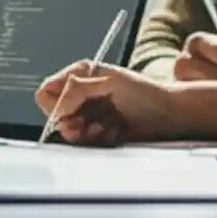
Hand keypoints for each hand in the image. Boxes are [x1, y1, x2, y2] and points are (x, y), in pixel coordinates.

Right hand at [35, 61, 180, 145]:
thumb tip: (58, 107)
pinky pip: (82, 142)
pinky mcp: (97, 131)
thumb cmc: (146, 92)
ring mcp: (88, 113)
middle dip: (71, 123)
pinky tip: (113, 133)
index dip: (56, 106)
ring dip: (86, 133)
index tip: (72, 114)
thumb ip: (79, 89)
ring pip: (67, 132)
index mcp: (81, 74)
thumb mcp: (111, 82)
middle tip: (88, 125)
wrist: (169, 115)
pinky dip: (96, 140)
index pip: (47, 92)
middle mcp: (81, 93)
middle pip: (54, 115)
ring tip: (106, 128)